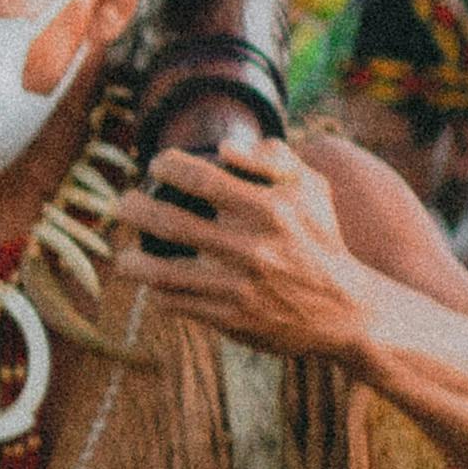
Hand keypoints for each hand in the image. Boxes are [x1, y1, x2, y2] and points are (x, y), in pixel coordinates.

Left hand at [111, 138, 371, 358]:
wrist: (345, 310)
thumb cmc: (318, 238)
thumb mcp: (311, 190)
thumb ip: (273, 158)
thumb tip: (224, 148)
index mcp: (270, 210)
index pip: (202, 179)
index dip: (168, 167)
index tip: (157, 166)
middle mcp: (253, 249)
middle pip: (171, 222)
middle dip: (133, 209)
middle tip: (122, 205)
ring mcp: (239, 287)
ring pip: (162, 273)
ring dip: (131, 262)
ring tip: (123, 257)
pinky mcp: (232, 320)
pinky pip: (177, 304)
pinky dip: (158, 292)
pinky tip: (153, 283)